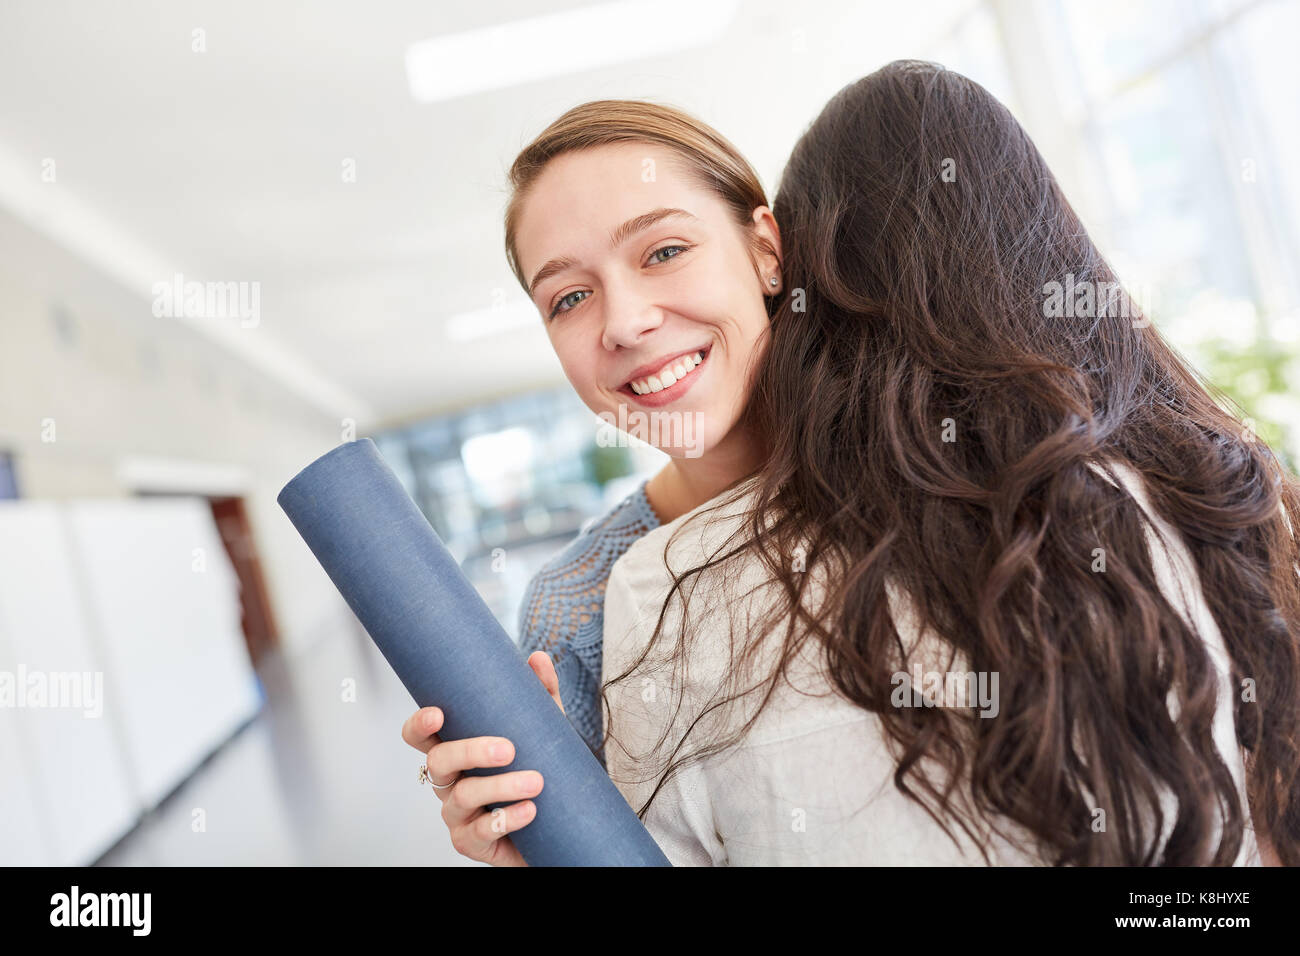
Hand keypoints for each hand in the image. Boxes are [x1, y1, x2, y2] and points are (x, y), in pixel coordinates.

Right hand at [400, 651, 564, 865]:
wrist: (556, 821)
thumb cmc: (538, 770)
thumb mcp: (542, 729)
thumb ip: (539, 693)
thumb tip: (538, 659)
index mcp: (456, 748)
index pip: (421, 735)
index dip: (420, 724)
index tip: (439, 713)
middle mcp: (450, 780)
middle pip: (438, 762)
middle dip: (470, 751)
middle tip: (508, 749)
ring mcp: (458, 813)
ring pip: (462, 797)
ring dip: (499, 787)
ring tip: (535, 782)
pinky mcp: (472, 841)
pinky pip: (478, 833)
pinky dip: (506, 820)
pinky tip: (529, 811)